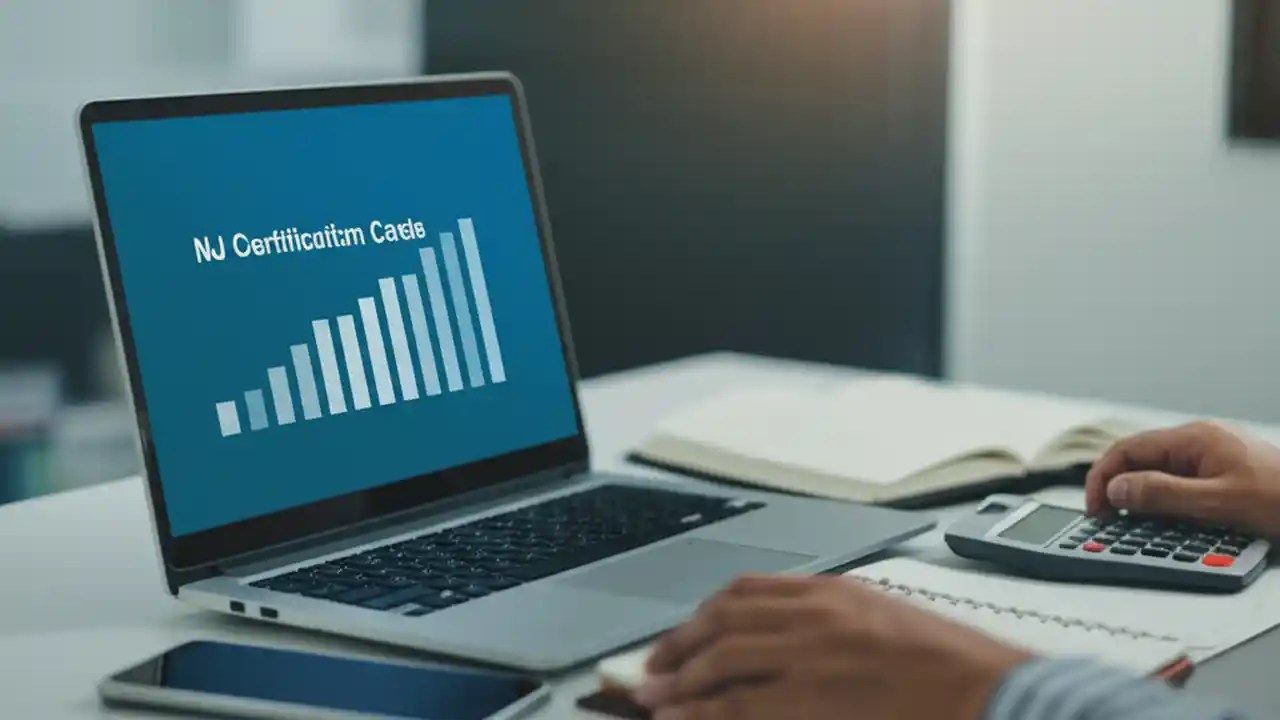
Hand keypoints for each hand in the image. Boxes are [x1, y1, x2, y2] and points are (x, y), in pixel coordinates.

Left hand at [636, 574, 1031, 719]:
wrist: (988, 692)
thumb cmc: (949, 665)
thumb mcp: (884, 620)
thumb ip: (832, 622)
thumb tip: (783, 642)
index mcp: (831, 592)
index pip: (747, 590)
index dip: (704, 613)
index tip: (686, 632)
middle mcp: (813, 616)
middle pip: (722, 620)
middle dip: (679, 644)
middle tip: (654, 668)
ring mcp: (809, 657)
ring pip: (721, 660)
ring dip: (679, 680)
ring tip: (652, 699)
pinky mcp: (808, 700)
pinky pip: (737, 706)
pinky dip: (701, 712)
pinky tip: (679, 718)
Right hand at [1085, 421, 1279, 536]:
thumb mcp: (1217, 504)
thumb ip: (1163, 495)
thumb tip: (1118, 489)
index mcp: (1195, 438)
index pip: (1129, 449)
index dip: (1103, 477)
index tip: (1095, 508)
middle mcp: (1200, 441)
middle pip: (1141, 459)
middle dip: (1119, 488)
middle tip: (1108, 520)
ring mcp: (1212, 456)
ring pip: (1159, 472)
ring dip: (1142, 497)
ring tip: (1134, 524)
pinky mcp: (1223, 474)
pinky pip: (1179, 483)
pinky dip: (1164, 501)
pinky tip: (1167, 521)